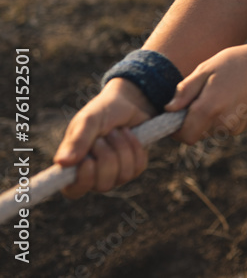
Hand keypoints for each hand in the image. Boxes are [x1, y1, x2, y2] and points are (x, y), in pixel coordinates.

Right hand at [54, 78, 155, 198]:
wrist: (129, 102)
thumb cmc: (102, 112)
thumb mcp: (88, 120)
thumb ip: (77, 140)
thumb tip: (62, 163)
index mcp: (74, 166)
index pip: (73, 191)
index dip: (82, 181)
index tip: (88, 161)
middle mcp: (93, 174)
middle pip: (102, 184)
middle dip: (107, 156)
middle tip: (104, 135)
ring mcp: (115, 173)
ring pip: (123, 175)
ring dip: (122, 148)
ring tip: (116, 132)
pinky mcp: (134, 167)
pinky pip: (138, 167)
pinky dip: (135, 147)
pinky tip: (130, 134)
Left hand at [164, 41, 246, 143]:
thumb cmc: (237, 62)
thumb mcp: (207, 68)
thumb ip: (185, 91)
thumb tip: (169, 109)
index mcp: (209, 107)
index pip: (185, 136)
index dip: (176, 129)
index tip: (176, 114)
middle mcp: (223, 123)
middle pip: (196, 133)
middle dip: (193, 121)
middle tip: (201, 95)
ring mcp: (236, 127)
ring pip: (210, 130)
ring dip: (208, 118)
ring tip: (220, 92)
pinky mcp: (244, 126)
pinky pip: (223, 127)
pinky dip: (222, 116)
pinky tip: (232, 97)